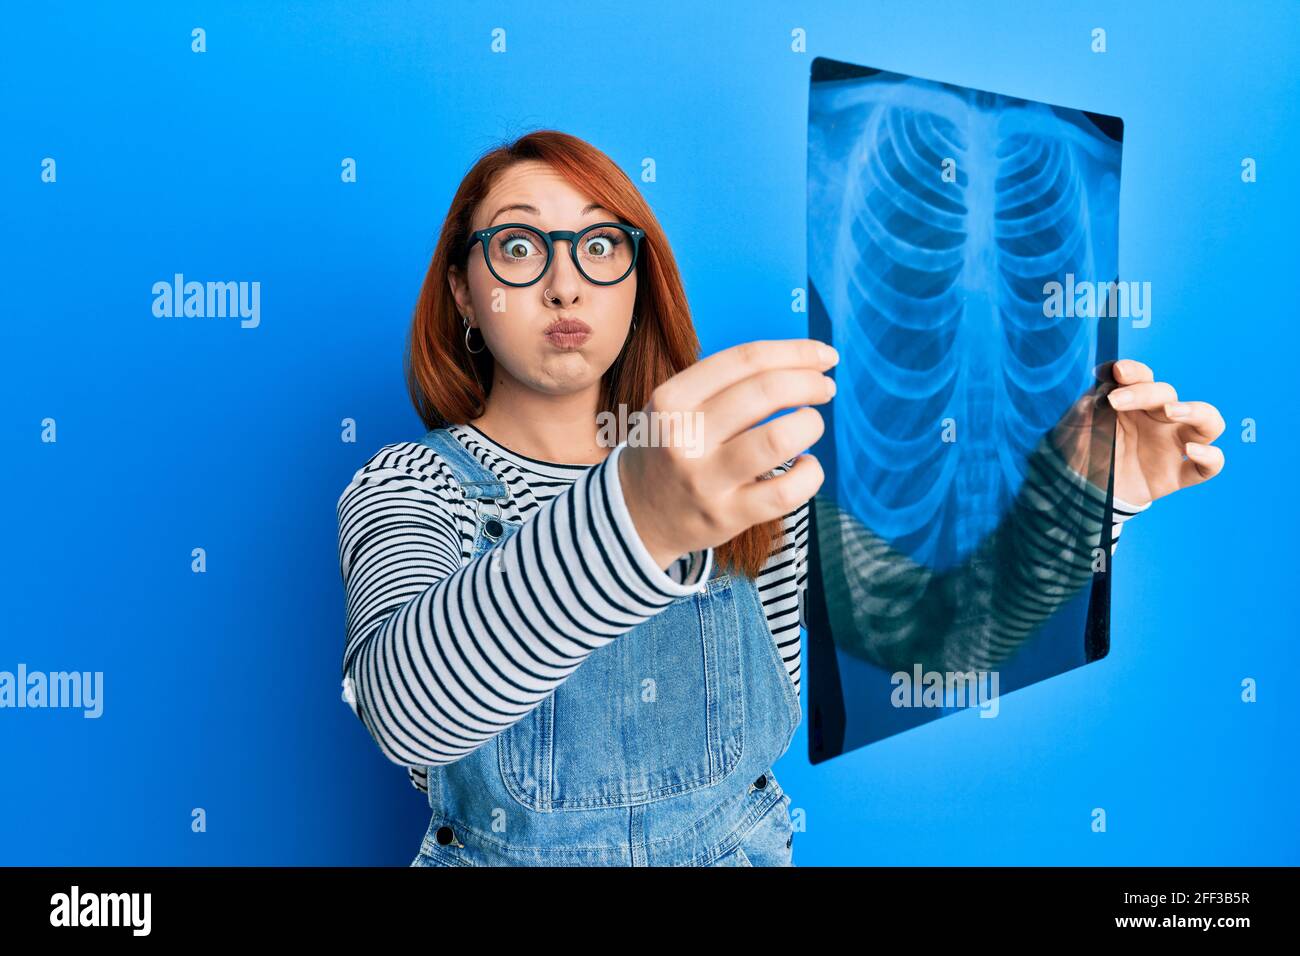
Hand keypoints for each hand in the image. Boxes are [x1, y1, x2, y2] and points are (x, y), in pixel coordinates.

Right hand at [619, 338, 838, 569]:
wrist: (635, 512)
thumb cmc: (670, 448)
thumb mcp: (676, 406)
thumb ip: (726, 382)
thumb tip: (801, 362)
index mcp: (672, 398)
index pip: (745, 359)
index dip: (795, 352)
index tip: (824, 356)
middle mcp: (684, 436)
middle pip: (766, 393)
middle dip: (810, 383)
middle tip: (825, 388)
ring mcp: (704, 479)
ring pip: (778, 440)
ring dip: (810, 425)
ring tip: (811, 424)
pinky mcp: (726, 516)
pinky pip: (785, 493)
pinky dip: (811, 475)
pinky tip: (807, 467)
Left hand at [1052, 358, 1225, 507]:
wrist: (1080, 490)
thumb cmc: (1082, 451)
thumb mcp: (1076, 426)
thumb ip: (1086, 407)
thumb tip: (1099, 392)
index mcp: (1134, 402)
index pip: (1142, 378)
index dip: (1133, 371)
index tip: (1117, 372)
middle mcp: (1158, 419)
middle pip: (1168, 394)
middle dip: (1144, 393)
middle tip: (1116, 401)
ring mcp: (1172, 445)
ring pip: (1208, 421)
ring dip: (1195, 411)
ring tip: (1171, 412)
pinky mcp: (1178, 475)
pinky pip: (1210, 466)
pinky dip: (1211, 457)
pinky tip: (1192, 451)